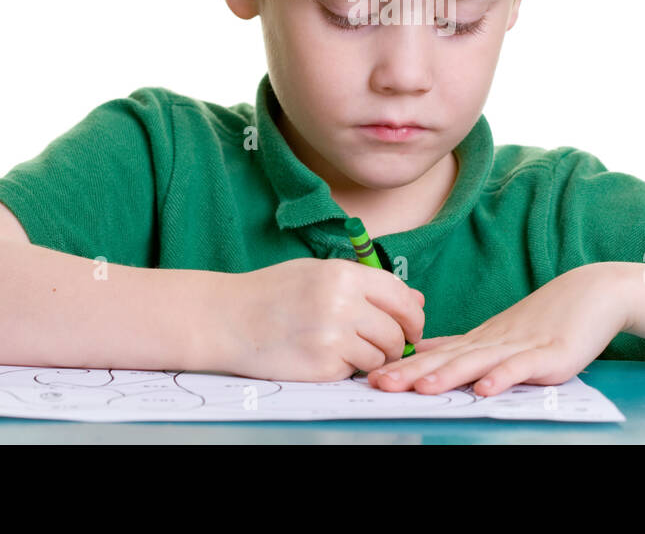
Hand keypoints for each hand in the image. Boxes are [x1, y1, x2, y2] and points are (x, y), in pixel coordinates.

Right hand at [211, 258, 425, 381]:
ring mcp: (333, 336)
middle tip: (388, 344)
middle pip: (396, 329)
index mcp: (344, 275)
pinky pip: (355, 370)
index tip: (411, 325)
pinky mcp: (323, 366)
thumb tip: (416, 300)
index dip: (413, 313)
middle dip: (398, 340)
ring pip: (381, 354)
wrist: (228, 319)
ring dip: (374, 356)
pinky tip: (327, 356)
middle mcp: (343, 303)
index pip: (401, 295)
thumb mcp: (319, 273)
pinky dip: (349, 367)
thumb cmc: (273, 293)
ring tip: (349, 348)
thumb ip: (367, 284)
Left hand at [365, 262, 631, 396]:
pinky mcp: (550, 355)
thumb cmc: (546, 317)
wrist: (592, 293)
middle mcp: (494, 341)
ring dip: (448, 375)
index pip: (435, 354)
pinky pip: (523, 368)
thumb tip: (422, 354)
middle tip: (379, 384)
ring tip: (421, 387)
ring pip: (478, 361)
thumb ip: (463, 347)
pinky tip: (486, 389)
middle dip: (412, 373)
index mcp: (481, 339)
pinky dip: (504, 377)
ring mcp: (521, 347)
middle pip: (448, 358)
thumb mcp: (500, 333)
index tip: (370, 377)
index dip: (403, 366)